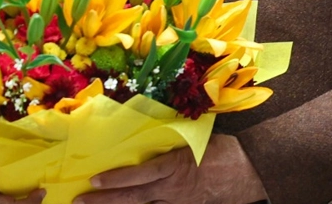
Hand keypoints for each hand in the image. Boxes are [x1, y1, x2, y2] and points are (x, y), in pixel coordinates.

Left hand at [73, 134, 265, 203]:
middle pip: (133, 197)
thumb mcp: (193, 140)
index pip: (139, 176)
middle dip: (104, 200)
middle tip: (79, 201)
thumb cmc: (223, 150)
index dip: (116, 179)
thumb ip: (167, 143)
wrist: (252, 170)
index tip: (94, 180)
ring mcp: (178, 202)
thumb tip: (141, 135)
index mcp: (175, 167)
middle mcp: (172, 189)